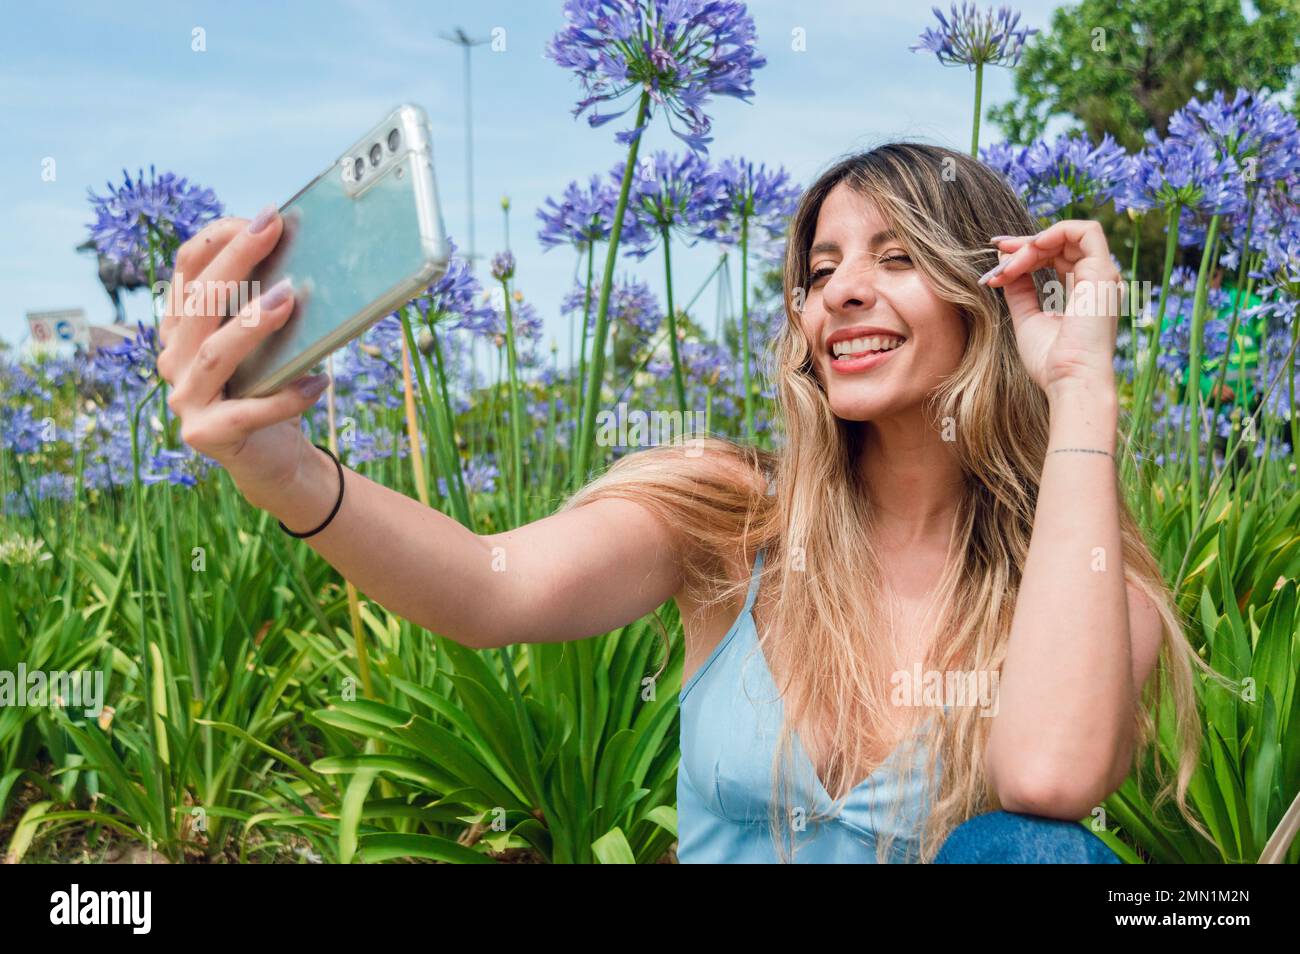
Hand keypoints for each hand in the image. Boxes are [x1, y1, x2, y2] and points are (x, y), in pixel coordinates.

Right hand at [157, 207, 330, 500]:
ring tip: (290, 298)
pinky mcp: (207, 434)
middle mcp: (175, 358)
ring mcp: (185, 398)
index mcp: (183, 328)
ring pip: (217, 353)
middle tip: (271, 230)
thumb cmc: (270, 387)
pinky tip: (319, 383)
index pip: (187, 272)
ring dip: (253, 323)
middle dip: (236, 261)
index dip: (218, 240)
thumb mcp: (268, 342)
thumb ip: (269, 305)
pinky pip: (249, 411)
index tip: (259, 217)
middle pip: (201, 302)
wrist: (272, 456)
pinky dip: (286, 397)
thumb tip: (309, 260)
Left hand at [980, 219, 1120, 396]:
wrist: (1070, 381)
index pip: (1057, 257)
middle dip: (1024, 246)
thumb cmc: (1051, 362)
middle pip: (1061, 244)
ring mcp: (1103, 275)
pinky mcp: (1103, 272)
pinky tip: (1029, 249)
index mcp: (1084, 292)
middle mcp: (1097, 281)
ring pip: (1069, 235)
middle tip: (996, 254)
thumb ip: (1019, 290)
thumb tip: (1004, 261)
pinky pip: (1085, 231)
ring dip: (1033, 244)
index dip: (1026, 252)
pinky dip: (1054, 233)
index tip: (997, 261)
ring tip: (1008, 266)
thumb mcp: (1027, 318)